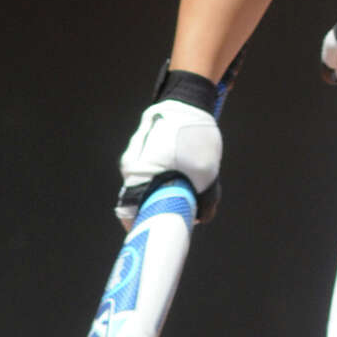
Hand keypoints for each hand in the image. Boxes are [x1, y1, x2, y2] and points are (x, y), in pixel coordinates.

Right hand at [116, 68, 221, 229]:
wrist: (189, 100)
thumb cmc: (193, 136)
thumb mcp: (207, 172)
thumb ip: (206, 201)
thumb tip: (202, 217)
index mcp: (138, 174)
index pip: (130, 213)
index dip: (143, 227)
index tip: (157, 236)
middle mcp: (131, 167)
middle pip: (141, 201)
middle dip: (160, 210)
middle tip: (180, 215)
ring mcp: (135, 157)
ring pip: (149, 185)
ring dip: (166, 191)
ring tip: (188, 190)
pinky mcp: (144, 149)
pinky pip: (152, 171)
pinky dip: (165, 177)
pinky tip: (184, 174)